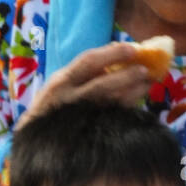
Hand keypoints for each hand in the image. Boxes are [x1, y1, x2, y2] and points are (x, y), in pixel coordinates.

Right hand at [17, 43, 154, 130]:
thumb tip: (116, 56)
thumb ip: (83, 73)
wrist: (37, 137)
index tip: (132, 48)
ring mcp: (82, 117)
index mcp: (62, 81)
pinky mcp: (90, 132)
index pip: (88, 62)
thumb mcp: (61, 85)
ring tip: (148, 83)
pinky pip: (113, 119)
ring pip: (111, 103)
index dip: (112, 54)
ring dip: (133, 92)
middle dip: (127, 76)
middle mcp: (71, 98)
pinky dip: (127, 109)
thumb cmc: (54, 105)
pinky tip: (139, 101)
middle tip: (146, 69)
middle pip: (103, 85)